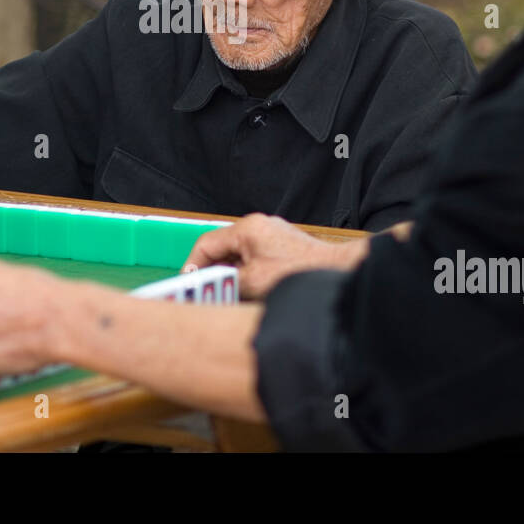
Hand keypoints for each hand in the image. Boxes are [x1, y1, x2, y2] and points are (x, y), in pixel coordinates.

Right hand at [183, 213, 367, 298]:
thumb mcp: (254, 282)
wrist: (336, 271)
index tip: (186, 283)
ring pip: (237, 256)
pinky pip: (253, 259)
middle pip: (222, 250)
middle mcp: (257, 227)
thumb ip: (227, 283)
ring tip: (226, 296)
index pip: (207, 244)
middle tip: (203, 293)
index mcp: (247, 229)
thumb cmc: (300, 272)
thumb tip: (210, 289)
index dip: (193, 265)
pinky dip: (246, 275)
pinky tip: (248, 292)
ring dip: (230, 276)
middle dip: (212, 273)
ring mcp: (270, 235)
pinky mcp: (280, 247)